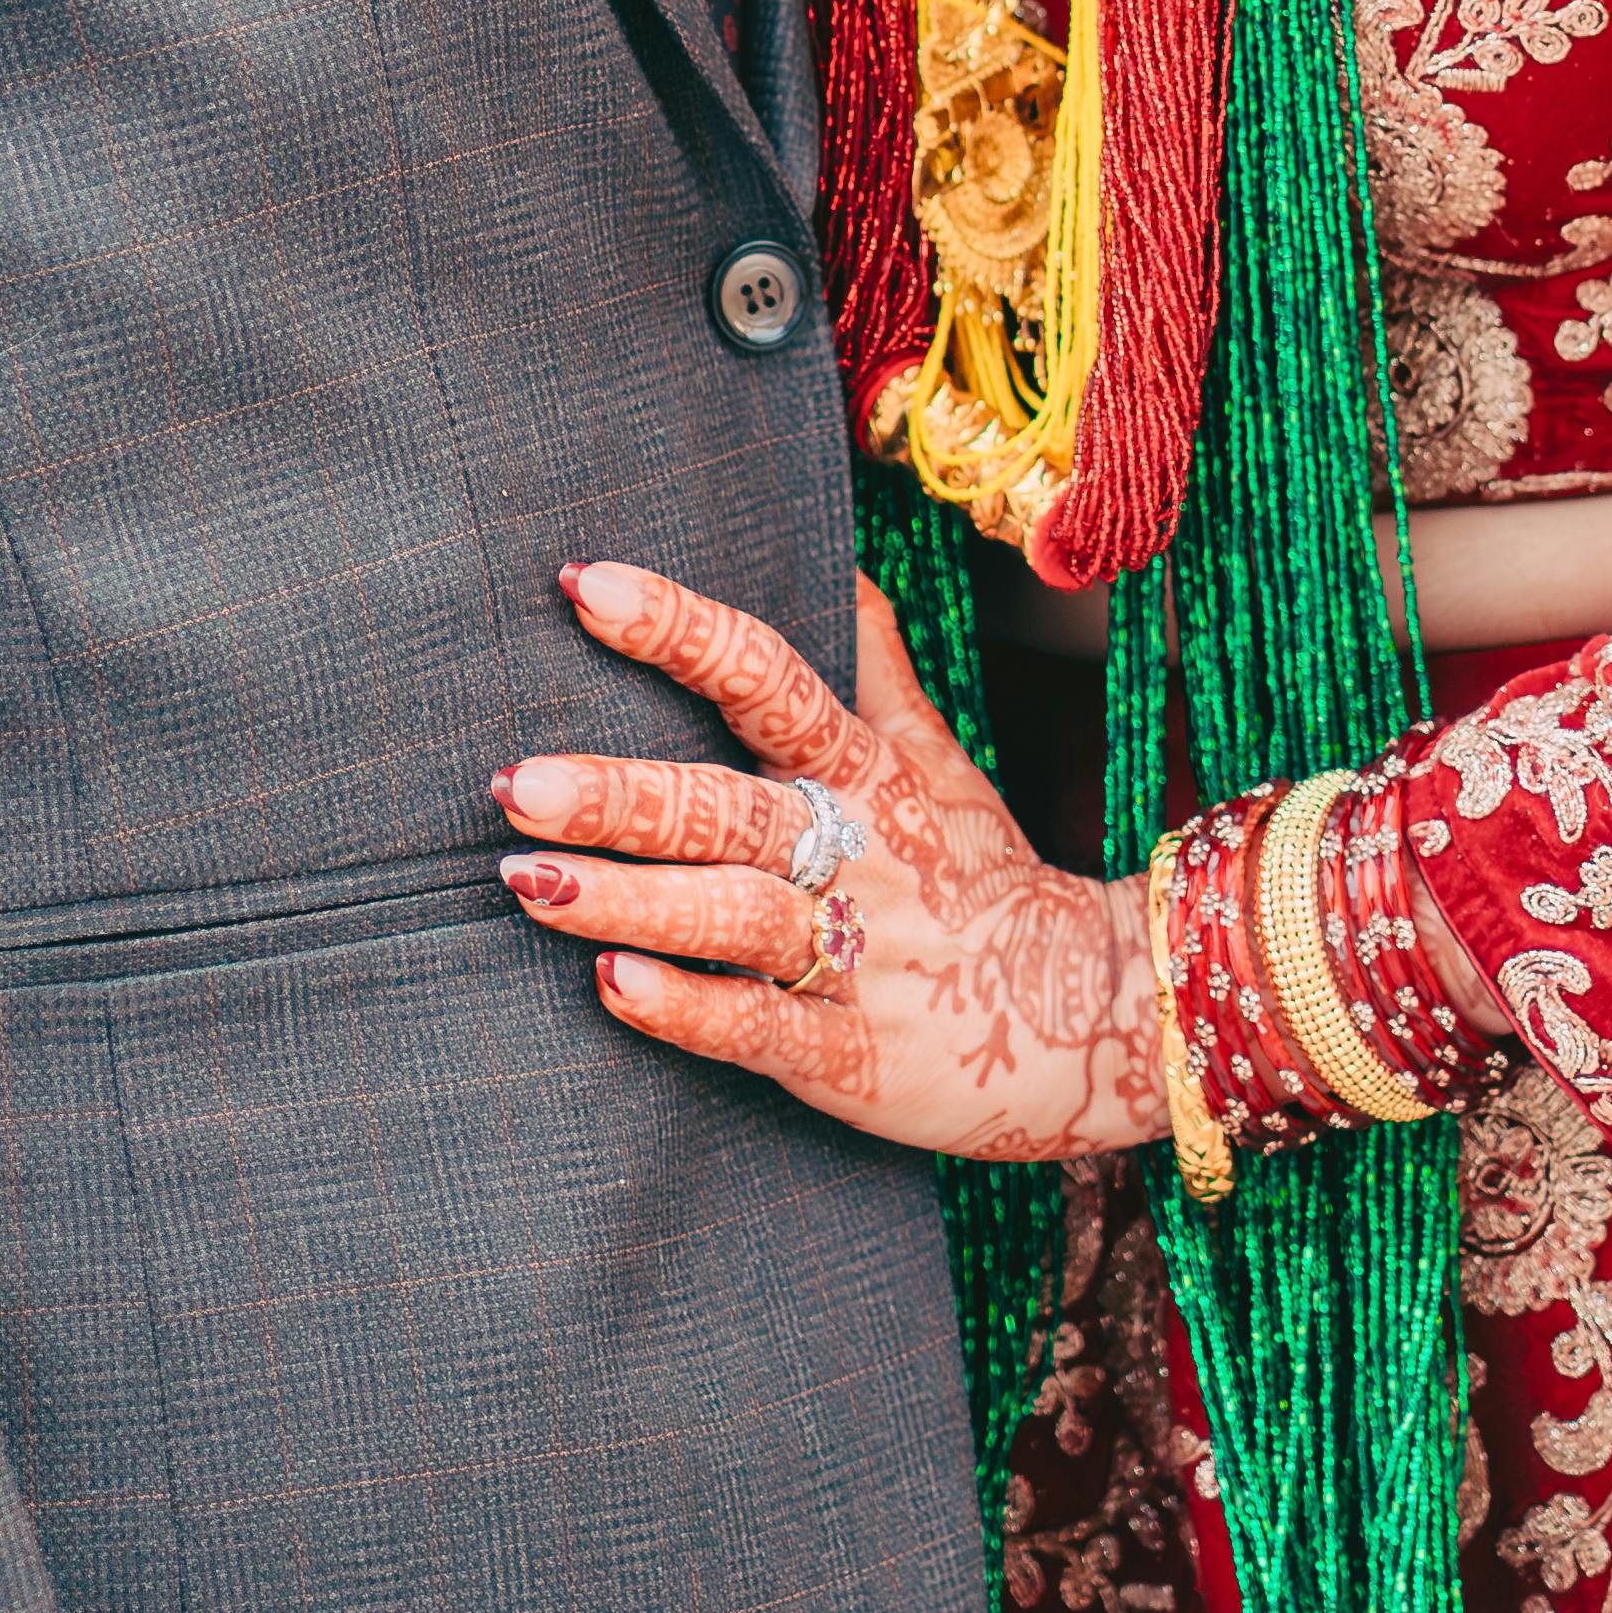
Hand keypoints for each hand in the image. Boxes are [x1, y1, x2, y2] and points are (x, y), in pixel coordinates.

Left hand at [501, 564, 1168, 1163]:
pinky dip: (692, 1010)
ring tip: (527, 880)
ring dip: (632, 900)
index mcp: (862, 771)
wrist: (1093, 1015)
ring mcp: (855, 958)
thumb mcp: (935, 757)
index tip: (584, 586)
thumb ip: (873, 662)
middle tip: (518, 783)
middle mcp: (851, 854)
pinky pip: (765, 1029)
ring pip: (735, 916)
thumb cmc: (980, 874)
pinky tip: (614, 988)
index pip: (767, 679)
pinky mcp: (853, 1055)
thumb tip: (839, 557)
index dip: (680, 629)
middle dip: (622, 796)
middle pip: (728, 809)